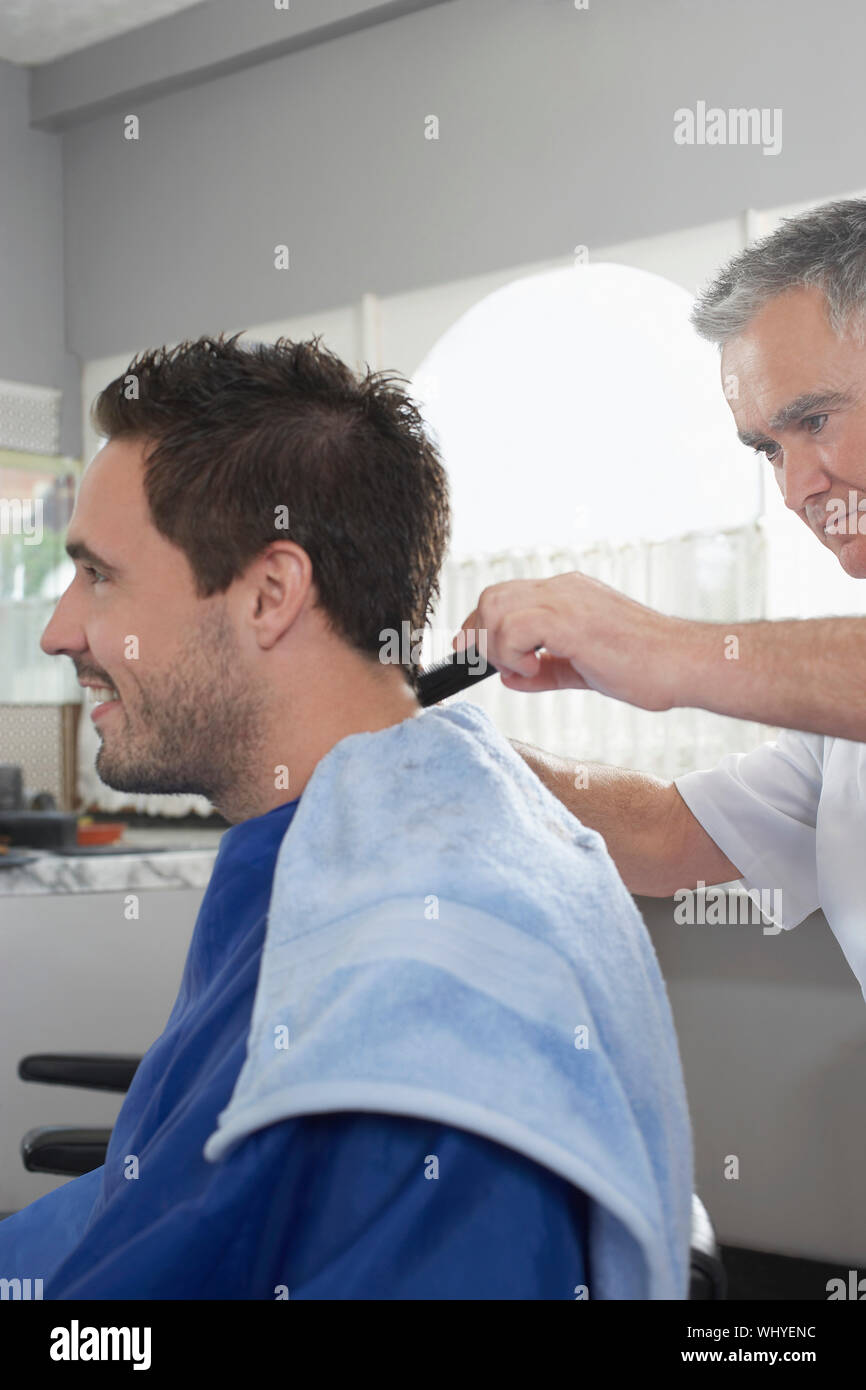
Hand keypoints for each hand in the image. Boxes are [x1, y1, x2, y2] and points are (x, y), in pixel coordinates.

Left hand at [453, 571, 687, 710]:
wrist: (684, 664)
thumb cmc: (646, 668)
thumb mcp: (584, 670)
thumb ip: (547, 670)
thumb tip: (509, 677)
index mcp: (568, 594)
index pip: (504, 597)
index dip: (481, 627)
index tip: (476, 656)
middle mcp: (564, 588)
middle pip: (491, 597)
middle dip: (479, 636)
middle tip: (494, 668)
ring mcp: (568, 599)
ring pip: (495, 607)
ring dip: (496, 646)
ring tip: (522, 670)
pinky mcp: (572, 620)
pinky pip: (515, 627)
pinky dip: (512, 653)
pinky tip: (533, 670)